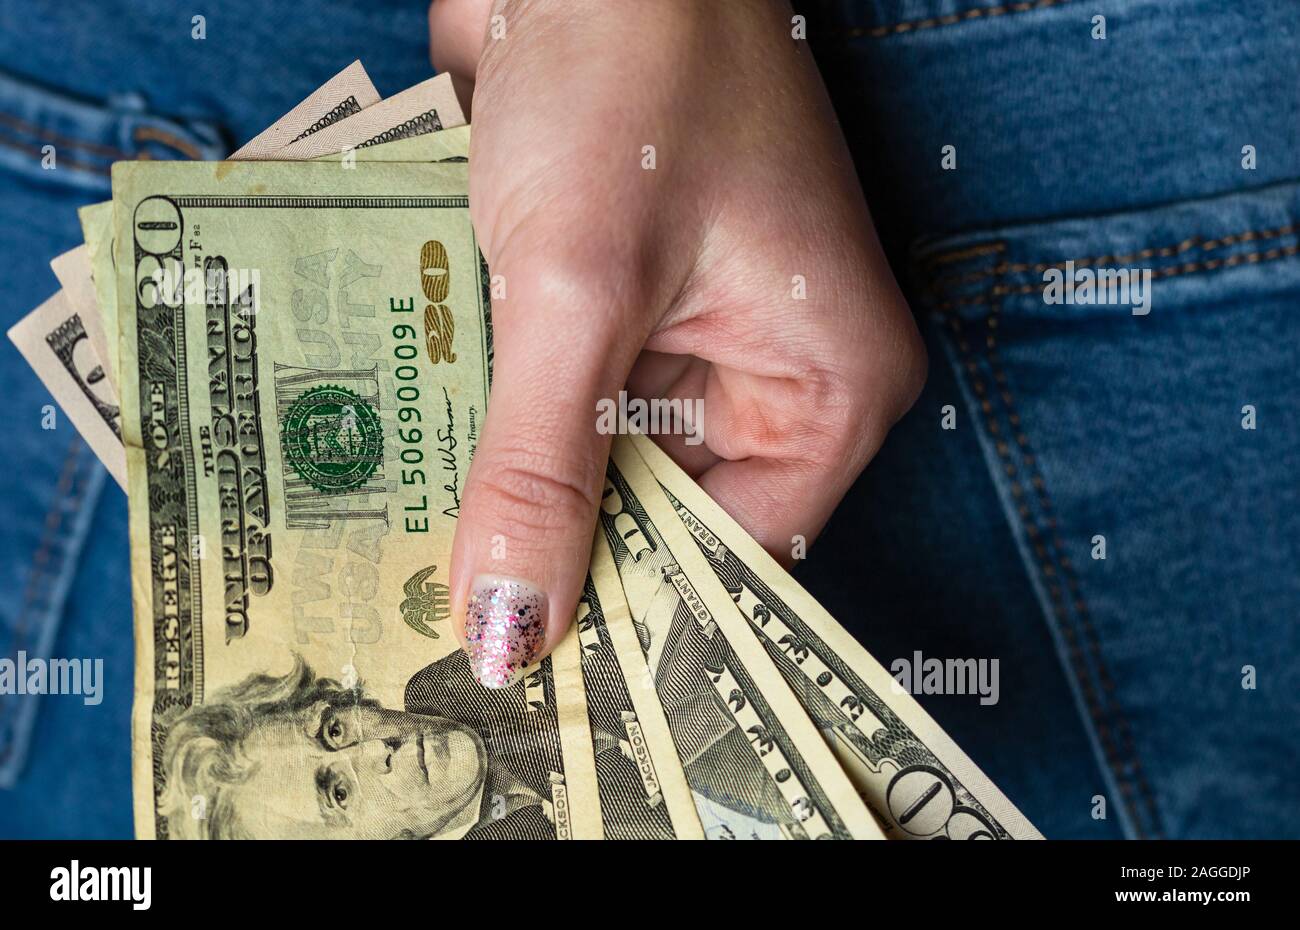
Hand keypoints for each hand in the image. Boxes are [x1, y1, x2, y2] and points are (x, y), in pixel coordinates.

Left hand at [428, 0, 924, 687]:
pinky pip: (545, 394)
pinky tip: (400, 470)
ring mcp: (679, 338)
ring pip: (586, 460)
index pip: (736, 557)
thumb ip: (545, 465)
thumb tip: (511, 633)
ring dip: (501, 488)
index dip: (633, 620)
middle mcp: (762, 376)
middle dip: (551, 556)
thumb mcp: (582, 284)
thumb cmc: (633, 67)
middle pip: (653, 517)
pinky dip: (481, 421)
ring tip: (400, 574)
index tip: (523, 677)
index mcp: (825, 386)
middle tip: (436, 639)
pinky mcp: (604, 301)